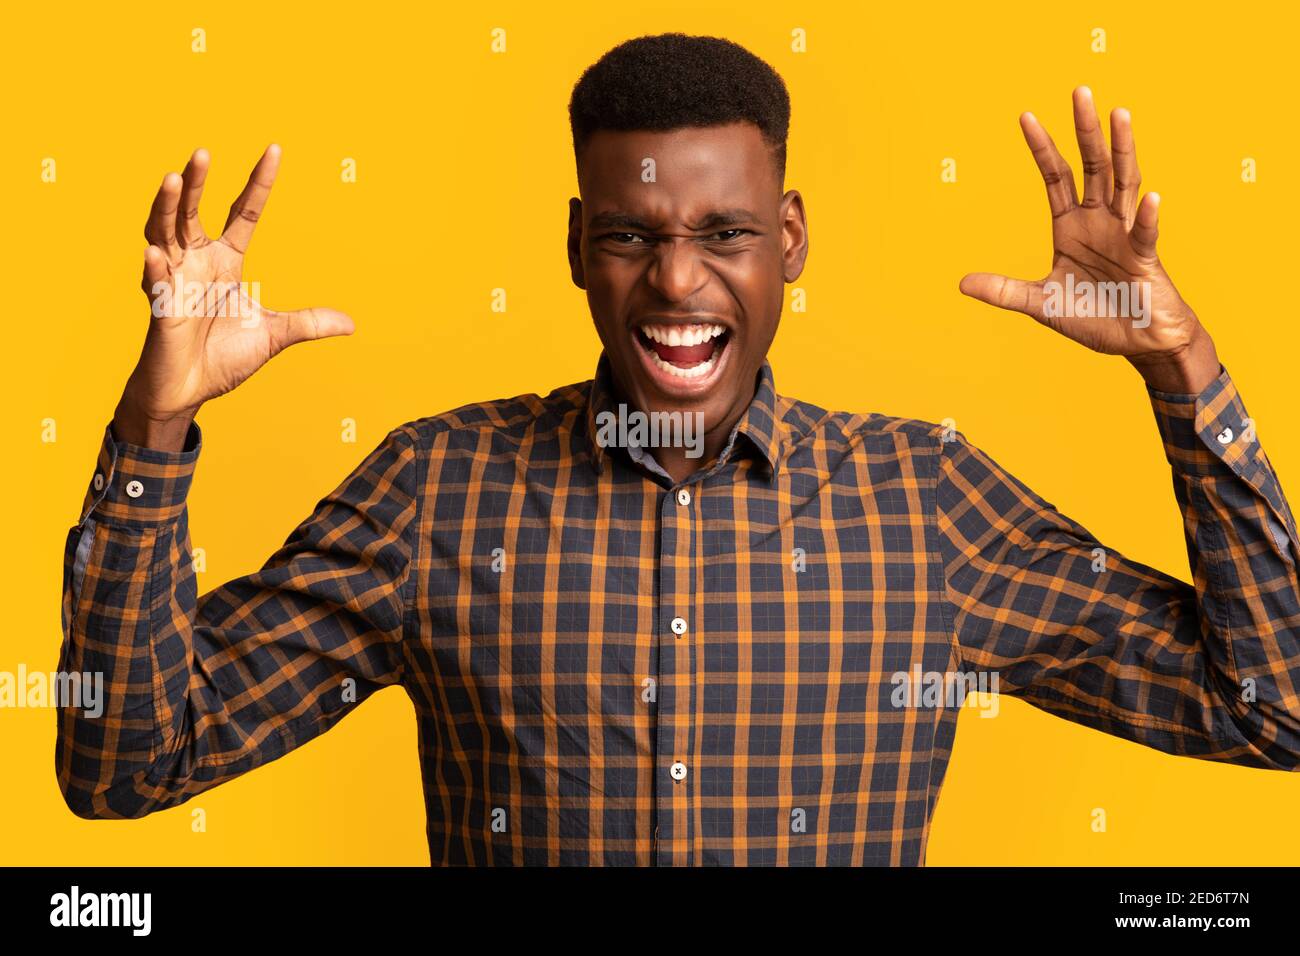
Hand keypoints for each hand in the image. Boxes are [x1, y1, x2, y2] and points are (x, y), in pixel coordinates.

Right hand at [114, 145, 352, 448]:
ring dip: (167, 207)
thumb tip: (350, 324)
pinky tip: (156, 253)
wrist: (189, 391)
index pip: (243, 213)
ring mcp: (173, 282)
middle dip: (197, 182)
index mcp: (225, 261)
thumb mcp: (274, 335)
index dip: (258, 184)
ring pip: (164, 233)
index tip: (274, 150)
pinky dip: (154, 267)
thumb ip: (307, 323)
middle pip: (193, 212)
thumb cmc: (222, 358)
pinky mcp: (160, 309)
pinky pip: (155, 282)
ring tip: (173, 178)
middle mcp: (196, 263)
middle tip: (204, 151)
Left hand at [959, 87, 1217, 393]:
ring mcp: (1125, 234)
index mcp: (1071, 227)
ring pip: (1124, 182)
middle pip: (1092, 166)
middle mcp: (1099, 221)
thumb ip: (1005, 292)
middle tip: (1080, 90)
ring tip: (1120, 115)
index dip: (1042, 148)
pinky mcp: (1146, 258)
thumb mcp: (1041, 304)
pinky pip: (1145, 233)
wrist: (1139, 341)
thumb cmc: (1096, 317)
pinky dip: (1147, 217)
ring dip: (1123, 149)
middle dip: (1085, 130)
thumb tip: (962, 283)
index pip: (1055, 177)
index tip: (1025, 116)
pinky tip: (1150, 198)